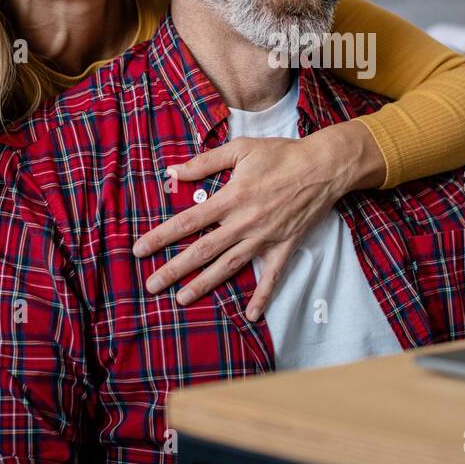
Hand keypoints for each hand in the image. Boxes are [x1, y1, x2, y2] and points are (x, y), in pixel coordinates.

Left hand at [133, 126, 373, 319]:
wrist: (323, 167)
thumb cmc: (282, 154)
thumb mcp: (241, 148)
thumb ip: (205, 162)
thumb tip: (173, 171)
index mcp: (231, 197)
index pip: (188, 221)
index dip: (162, 236)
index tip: (140, 250)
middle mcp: (244, 222)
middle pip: (203, 250)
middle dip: (174, 269)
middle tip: (152, 285)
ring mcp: (265, 238)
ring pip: (229, 266)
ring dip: (205, 284)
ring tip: (182, 300)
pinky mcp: (285, 246)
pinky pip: (272, 276)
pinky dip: (263, 296)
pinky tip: (251, 315)